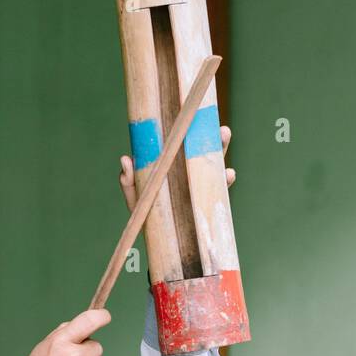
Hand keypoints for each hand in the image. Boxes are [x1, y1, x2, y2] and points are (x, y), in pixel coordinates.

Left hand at [118, 123, 235, 211]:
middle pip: (205, 153)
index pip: (185, 145)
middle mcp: (190, 174)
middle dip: (216, 140)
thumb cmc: (144, 212)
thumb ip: (129, 179)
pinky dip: (225, 181)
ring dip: (222, 155)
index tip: (198, 117)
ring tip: (227, 144)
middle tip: (224, 130)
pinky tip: (229, 173)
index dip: (192, 131)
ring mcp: (200, 188)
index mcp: (174, 166)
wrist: (154, 238)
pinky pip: (218, 191)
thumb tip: (125, 159)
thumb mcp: (134, 194)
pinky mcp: (205, 203)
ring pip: (215, 168)